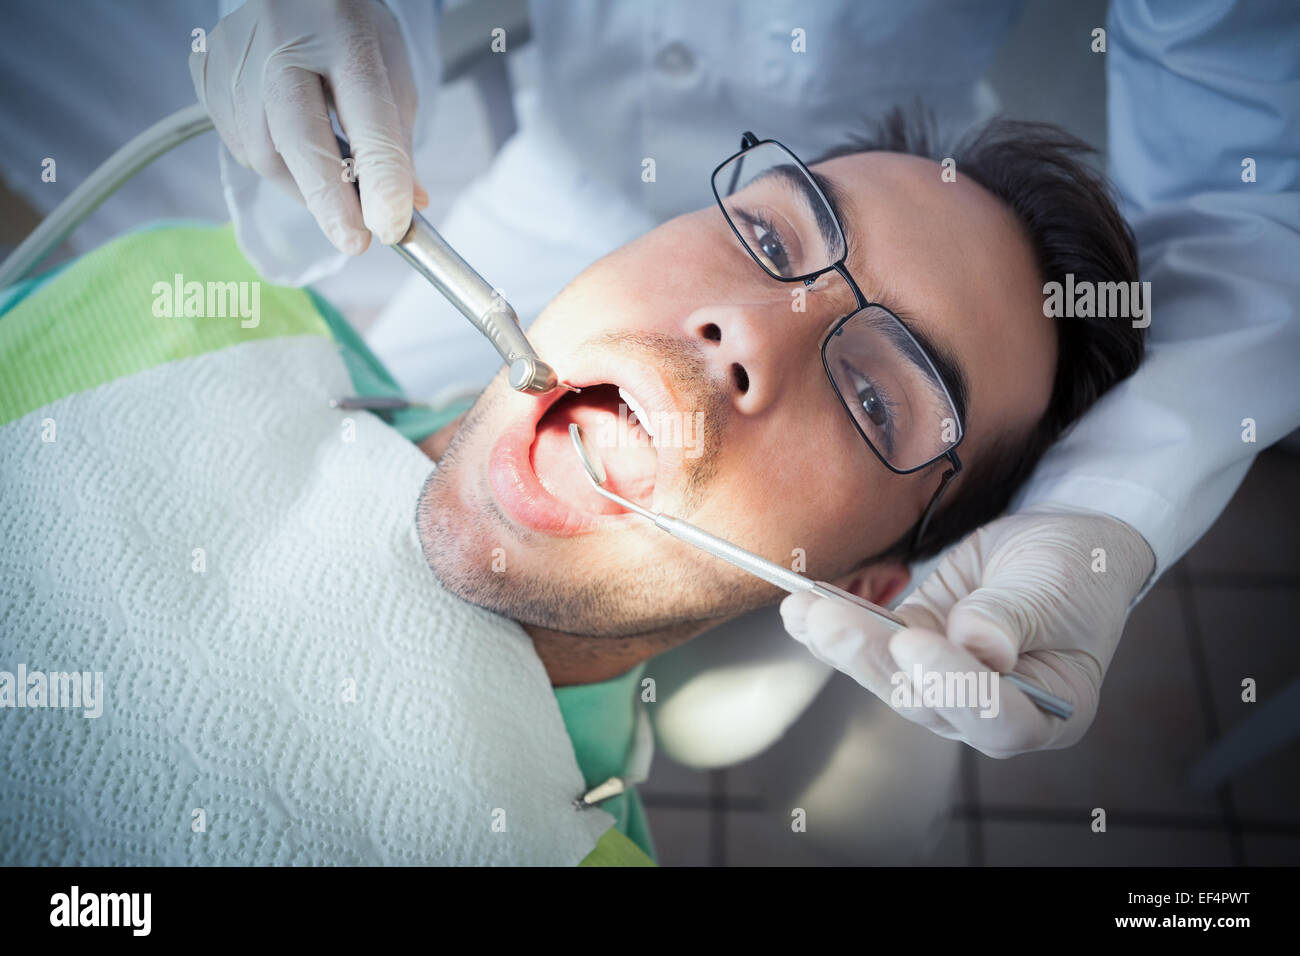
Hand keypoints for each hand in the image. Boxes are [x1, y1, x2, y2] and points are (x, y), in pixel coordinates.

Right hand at [189, 0, 426, 253]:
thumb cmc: (344, 30)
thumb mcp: (389, 71)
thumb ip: (397, 140)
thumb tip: (407, 206)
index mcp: (342, 32)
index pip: (367, 113)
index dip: (381, 177)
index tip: (392, 227)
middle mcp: (281, 42)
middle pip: (300, 136)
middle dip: (330, 202)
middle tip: (357, 242)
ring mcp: (236, 59)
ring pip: (265, 154)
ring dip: (306, 187)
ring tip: (333, 184)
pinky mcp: (207, 76)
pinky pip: (241, 147)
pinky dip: (277, 167)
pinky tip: (295, 151)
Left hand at [779, 508, 1154, 756]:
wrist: (1058, 544)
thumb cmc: (1075, 571)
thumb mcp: (1057, 588)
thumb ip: (1014, 618)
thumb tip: (976, 646)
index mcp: (1051, 711)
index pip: (999, 719)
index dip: (952, 686)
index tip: (913, 644)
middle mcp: (992, 711)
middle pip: (927, 700)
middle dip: (873, 656)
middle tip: (829, 619)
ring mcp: (947, 685)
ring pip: (890, 676)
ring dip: (843, 642)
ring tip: (803, 610)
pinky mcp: (915, 653)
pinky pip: (873, 647)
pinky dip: (836, 627)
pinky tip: (800, 610)